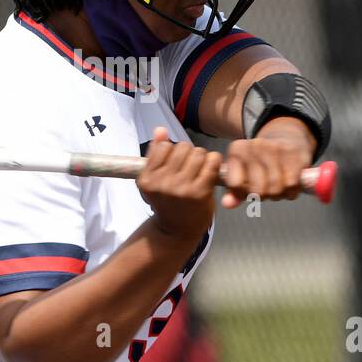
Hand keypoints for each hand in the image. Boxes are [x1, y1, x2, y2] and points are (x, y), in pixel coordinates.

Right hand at [138, 126, 221, 241]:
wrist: (175, 231)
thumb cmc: (167, 202)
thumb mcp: (155, 179)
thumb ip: (156, 154)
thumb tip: (160, 129)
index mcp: (147, 178)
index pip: (164, 146)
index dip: (173, 150)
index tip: (176, 162)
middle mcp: (161, 183)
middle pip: (182, 147)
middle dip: (189, 153)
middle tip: (190, 167)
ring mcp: (180, 188)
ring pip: (197, 152)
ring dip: (202, 157)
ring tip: (200, 170)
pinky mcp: (199, 192)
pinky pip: (211, 161)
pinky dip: (214, 162)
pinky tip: (211, 170)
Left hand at [222, 116, 313, 208]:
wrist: (288, 141)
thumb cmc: (261, 162)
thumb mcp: (242, 173)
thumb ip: (233, 191)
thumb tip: (227, 204)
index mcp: (237, 150)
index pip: (236, 184)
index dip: (243, 194)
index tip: (247, 191)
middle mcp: (255, 145)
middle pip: (257, 190)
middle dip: (262, 196)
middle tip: (265, 189)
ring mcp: (275, 148)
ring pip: (275, 189)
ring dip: (277, 194)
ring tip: (277, 186)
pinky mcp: (294, 154)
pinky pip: (290, 185)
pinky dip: (291, 192)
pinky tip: (288, 184)